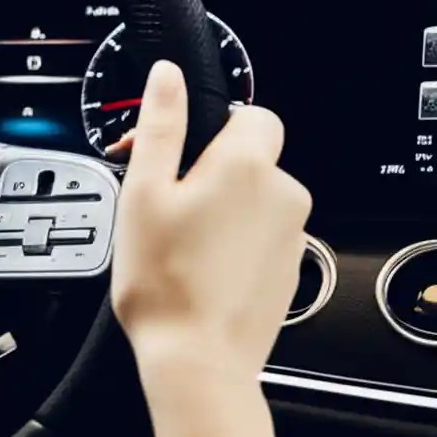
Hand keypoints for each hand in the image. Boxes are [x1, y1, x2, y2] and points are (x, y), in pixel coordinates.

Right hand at [111, 61, 311, 380]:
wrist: (197, 360)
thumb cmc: (164, 282)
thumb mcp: (144, 191)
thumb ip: (161, 126)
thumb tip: (167, 76)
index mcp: (247, 165)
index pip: (249, 112)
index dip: (208, 126)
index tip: (175, 153)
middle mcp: (283, 194)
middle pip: (249, 158)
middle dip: (208, 170)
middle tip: (163, 202)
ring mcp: (292, 235)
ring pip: (254, 199)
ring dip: (220, 207)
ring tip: (175, 241)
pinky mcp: (289, 269)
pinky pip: (259, 236)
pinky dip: (231, 242)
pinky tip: (196, 267)